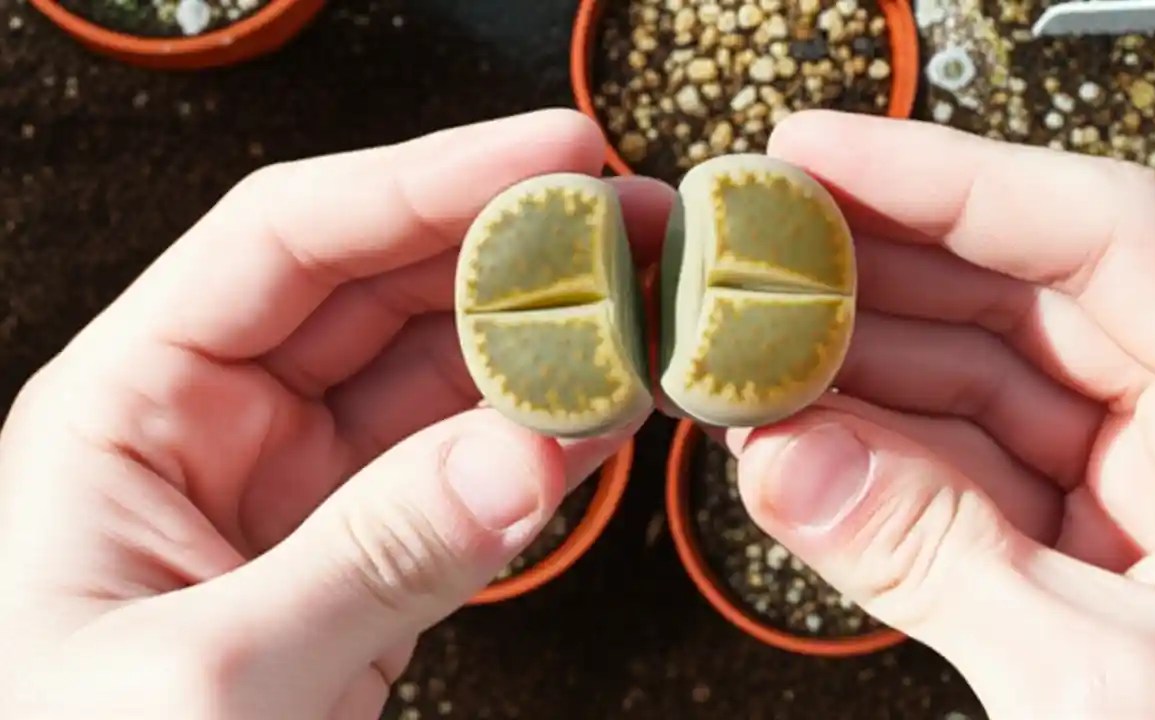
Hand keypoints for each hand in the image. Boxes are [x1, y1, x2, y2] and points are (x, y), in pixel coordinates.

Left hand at [0, 109, 669, 719]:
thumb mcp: (209, 676)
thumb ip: (372, 557)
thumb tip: (524, 455)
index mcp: (130, 410)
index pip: (285, 242)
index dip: (423, 183)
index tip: (546, 159)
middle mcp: (220, 431)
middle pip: (380, 291)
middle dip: (508, 249)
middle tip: (626, 225)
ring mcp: (301, 495)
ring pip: (440, 380)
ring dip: (544, 342)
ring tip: (643, 312)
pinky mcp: (366, 559)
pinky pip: (468, 475)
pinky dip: (544, 442)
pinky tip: (607, 410)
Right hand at [727, 111, 1154, 718]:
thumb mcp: (1111, 693)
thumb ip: (938, 562)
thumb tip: (789, 459)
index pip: (1104, 239)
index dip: (947, 179)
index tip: (818, 157)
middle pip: (1029, 294)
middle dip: (880, 271)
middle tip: (756, 250)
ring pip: (986, 382)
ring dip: (861, 369)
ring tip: (752, 353)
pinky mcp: (1104, 551)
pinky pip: (977, 470)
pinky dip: (884, 457)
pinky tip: (804, 438)